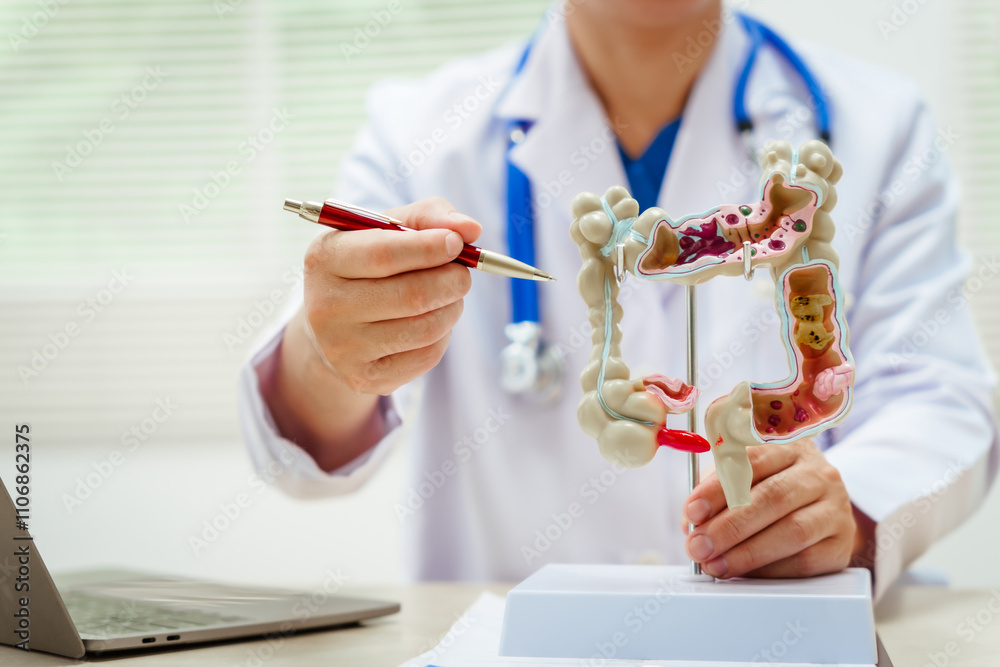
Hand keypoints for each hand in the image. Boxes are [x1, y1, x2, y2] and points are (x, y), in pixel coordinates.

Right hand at [302, 197, 480, 394]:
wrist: (334, 323)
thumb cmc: (369, 264)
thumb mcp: (387, 228)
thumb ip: (429, 217)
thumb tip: (470, 229)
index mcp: (324, 258)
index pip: (383, 254)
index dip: (428, 248)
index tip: (456, 243)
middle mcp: (325, 306)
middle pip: (412, 295)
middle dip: (452, 281)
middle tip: (462, 274)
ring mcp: (342, 348)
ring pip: (426, 328)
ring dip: (452, 308)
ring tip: (449, 296)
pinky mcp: (364, 378)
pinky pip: (426, 356)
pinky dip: (443, 336)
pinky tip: (431, 322)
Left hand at [682, 439, 861, 578]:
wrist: (820, 512)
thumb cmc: (770, 490)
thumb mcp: (742, 478)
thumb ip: (716, 493)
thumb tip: (691, 524)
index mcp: (788, 446)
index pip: (752, 461)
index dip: (719, 488)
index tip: (692, 511)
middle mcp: (818, 472)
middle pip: (773, 497)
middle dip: (729, 526)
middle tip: (698, 546)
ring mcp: (836, 507)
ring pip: (793, 530)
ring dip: (747, 552)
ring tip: (715, 564)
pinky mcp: (842, 542)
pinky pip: (807, 559)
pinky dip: (771, 569)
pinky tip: (746, 573)